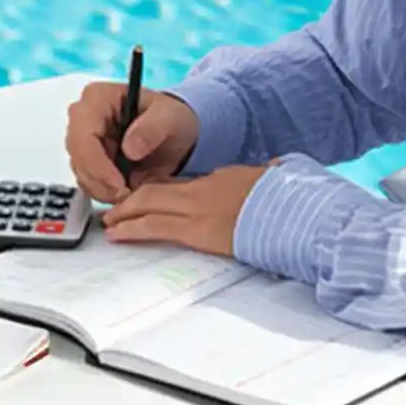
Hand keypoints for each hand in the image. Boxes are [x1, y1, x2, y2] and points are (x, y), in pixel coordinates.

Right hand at [65, 81, 199, 203]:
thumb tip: (130, 149)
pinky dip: (104, 192)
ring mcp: (82, 140)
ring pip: (81, 173)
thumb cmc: (169, 117)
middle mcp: (82, 117)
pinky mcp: (86, 160)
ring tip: (130, 192)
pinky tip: (125, 191)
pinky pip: (88, 182)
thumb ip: (152, 128)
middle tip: (127, 193)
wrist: (173, 132)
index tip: (120, 184)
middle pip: (78, 157)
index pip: (84, 135)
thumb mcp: (170, 116)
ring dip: (103, 189)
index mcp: (97, 98)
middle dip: (101, 181)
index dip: (98, 164)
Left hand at [99, 163, 273, 255]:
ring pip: (149, 204)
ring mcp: (199, 209)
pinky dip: (133, 229)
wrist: (296, 214)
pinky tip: (119, 234)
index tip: (144, 197)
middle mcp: (204, 190)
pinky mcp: (199, 232)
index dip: (158, 189)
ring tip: (109, 224)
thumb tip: (274, 170)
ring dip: (124, 214)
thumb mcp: (274, 181)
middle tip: (114, 207)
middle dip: (131, 198)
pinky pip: (157, 228)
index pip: (180, 183)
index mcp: (221, 178)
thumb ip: (266, 177)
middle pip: (156, 189)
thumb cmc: (290, 201)